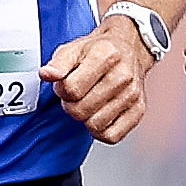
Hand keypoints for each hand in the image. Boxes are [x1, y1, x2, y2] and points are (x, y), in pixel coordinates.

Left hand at [42, 14, 157, 142]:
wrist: (127, 49)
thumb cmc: (98, 52)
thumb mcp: (73, 49)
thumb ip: (58, 63)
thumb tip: (47, 74)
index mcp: (105, 55)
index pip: (71, 89)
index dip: (61, 90)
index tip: (65, 84)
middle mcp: (123, 75)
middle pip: (80, 110)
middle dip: (71, 105)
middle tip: (76, 95)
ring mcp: (133, 95)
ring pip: (95, 125)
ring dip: (85, 118)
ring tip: (88, 102)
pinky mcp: (138, 111)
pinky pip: (112, 136)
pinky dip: (101, 131)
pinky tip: (99, 115)